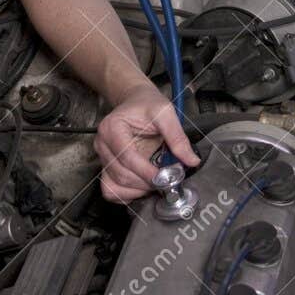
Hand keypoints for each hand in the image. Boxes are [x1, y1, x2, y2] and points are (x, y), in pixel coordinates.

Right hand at [94, 83, 199, 203]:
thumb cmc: (147, 104)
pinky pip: (110, 189)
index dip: (146, 172)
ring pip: (115, 185)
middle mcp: (102, 144)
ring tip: (156, 181)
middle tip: (167, 180)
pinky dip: (127, 194)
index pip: (127, 157)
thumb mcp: (166, 113)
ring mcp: (102, 157)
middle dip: (146, 183)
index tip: (165, 177)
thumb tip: (191, 160)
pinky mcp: (106, 166)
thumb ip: (177, 137)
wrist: (136, 101)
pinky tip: (143, 186)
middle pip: (121, 174)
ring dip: (138, 190)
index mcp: (112, 128)